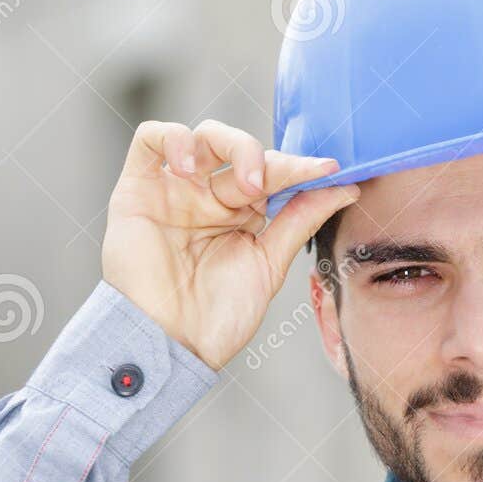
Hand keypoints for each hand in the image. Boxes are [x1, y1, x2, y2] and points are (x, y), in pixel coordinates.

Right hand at [100, 119, 359, 368]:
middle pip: (242, 152)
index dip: (301, 169)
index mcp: (241, 215)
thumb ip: (300, 220)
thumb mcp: (269, 264)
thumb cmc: (216, 318)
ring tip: (247, 183)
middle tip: (282, 182)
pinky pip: (150, 140)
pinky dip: (175, 139)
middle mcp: (209, 198)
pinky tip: (193, 167)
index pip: (273, 174)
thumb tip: (345, 188)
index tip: (332, 170)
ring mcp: (175, 191)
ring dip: (234, 147)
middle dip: (269, 161)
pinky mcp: (138, 188)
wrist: (172, 344)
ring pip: (204, 137)